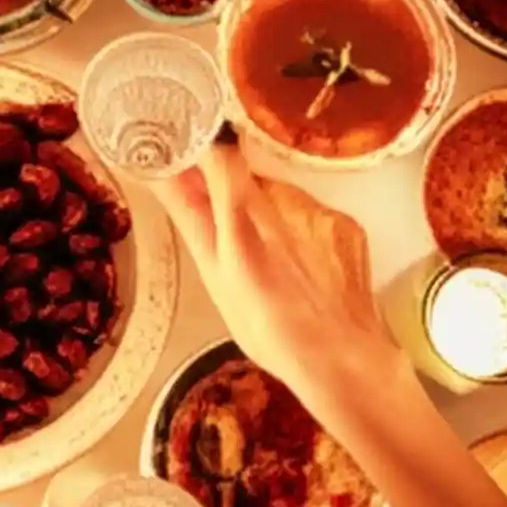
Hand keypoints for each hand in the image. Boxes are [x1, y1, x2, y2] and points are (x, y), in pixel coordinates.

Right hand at [158, 126, 395, 419]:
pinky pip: (312, 213)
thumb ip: (190, 216)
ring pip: (282, 196)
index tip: (186, 152)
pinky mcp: (346, 223)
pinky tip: (299, 265)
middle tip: (225, 233)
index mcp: (243, 222)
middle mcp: (285, 207)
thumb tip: (161, 174)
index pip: (220, 153)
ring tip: (268, 261)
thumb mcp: (214, 276)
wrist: (342, 359)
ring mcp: (320, 213)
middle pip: (249, 177)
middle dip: (232, 195)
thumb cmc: (270, 330)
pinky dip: (300, 229)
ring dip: (267, 215)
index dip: (200, 147)